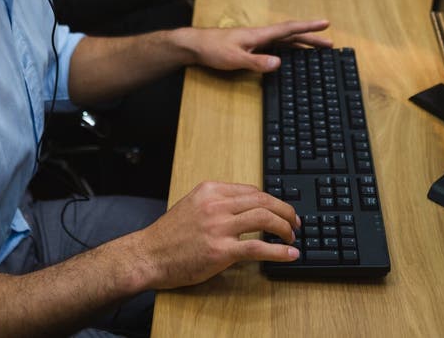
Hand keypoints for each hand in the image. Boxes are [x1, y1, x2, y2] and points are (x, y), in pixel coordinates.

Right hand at [133, 181, 300, 289]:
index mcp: (210, 189)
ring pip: (263, 218)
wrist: (149, 254)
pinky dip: (278, 250)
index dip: (271, 200)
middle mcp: (216, 204)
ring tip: (292, 236)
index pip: (251, 190)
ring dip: (284, 227)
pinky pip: (257, 247)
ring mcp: (219, 227)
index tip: (280, 209)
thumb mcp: (192, 204)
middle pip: (262, 200)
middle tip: (294, 221)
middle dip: (284, 210)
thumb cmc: (169, 234)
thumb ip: (217, 202)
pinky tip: (289, 253)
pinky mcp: (220, 251)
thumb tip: (246, 207)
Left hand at [181, 18, 331, 72]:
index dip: (308, 27)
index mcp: (260, 34)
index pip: (289, 29)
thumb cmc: (213, 49)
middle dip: (311, 38)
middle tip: (330, 43)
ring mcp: (257, 40)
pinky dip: (289, 49)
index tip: (325, 24)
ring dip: (302, 43)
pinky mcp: (251, 46)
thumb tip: (279, 62)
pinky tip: (292, 55)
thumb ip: (256, 61)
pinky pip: (276, 46)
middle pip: (291, 35)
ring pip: (285, 40)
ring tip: (318, 49)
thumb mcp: (235, 58)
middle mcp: (261, 35)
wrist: (196, 46)